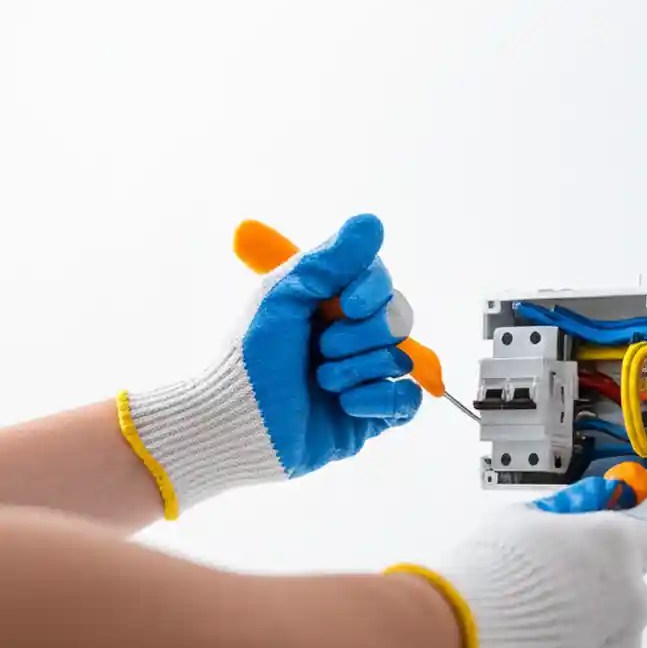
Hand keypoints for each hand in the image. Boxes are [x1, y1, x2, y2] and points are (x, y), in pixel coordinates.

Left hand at [118, 214, 421, 518]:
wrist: (237, 425)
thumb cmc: (250, 360)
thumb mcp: (283, 297)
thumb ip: (328, 259)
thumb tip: (371, 221)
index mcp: (331, 306)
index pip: (380, 283)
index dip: (375, 290)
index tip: (349, 302)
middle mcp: (353, 338)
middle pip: (398, 320)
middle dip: (364, 334)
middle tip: (324, 348)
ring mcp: (366, 377)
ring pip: (401, 360)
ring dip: (359, 370)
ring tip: (321, 382)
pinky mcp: (374, 415)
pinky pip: (408, 400)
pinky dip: (380, 399)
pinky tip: (346, 404)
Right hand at [391, 498, 646, 647]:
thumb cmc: (484, 580)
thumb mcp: (512, 524)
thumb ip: (550, 522)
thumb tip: (559, 524)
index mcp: (614, 547)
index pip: (643, 539)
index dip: (614, 546)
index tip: (591, 553)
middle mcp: (631, 598)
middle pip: (629, 593)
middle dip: (598, 595)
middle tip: (550, 602)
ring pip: (616, 639)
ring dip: (587, 637)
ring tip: (534, 640)